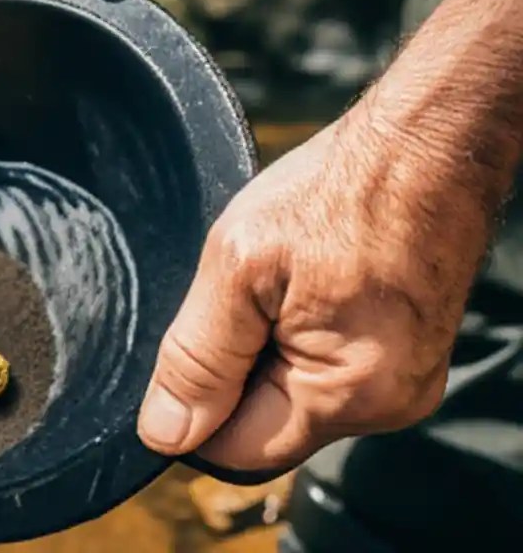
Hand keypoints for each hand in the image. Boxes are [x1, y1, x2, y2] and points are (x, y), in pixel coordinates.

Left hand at [137, 107, 497, 471]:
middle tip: (236, 298)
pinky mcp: (405, 355)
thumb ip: (197, 359)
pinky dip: (295, 336)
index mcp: (347, 395)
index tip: (185, 349)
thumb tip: (164, 435)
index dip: (192, 412)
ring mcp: (403, 381)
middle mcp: (386, 406)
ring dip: (263, 352)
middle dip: (232, 375)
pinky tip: (299, 284)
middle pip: (267, 428)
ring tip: (273, 283)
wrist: (428, 142)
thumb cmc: (339, 190)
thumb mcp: (239, 268)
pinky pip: (325, 371)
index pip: (237, 451)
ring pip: (293, 398)